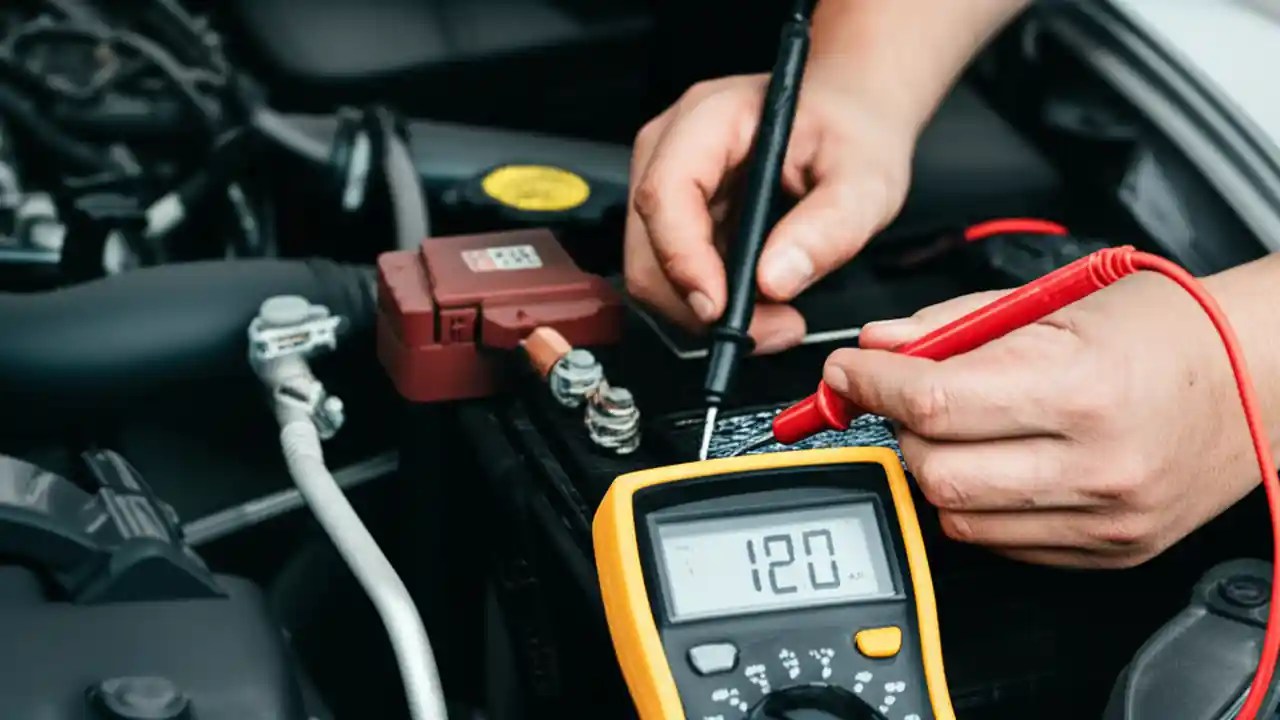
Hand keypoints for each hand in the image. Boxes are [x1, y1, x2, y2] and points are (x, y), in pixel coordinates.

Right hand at [624, 69, 915, 353]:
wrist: (850, 113)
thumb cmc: (853, 130)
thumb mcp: (865, 179)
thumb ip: (828, 227)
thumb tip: (774, 281)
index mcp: (711, 118)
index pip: (666, 192)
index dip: (684, 259)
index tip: (721, 310)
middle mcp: (672, 146)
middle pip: (649, 244)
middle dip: (699, 302)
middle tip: (773, 328)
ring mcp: (667, 180)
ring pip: (654, 269)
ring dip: (706, 311)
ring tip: (777, 319)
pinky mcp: (675, 214)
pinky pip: (672, 273)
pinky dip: (712, 301)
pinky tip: (761, 303)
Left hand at [823, 274, 1257, 567]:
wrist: (1260, 374)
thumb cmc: (1165, 330)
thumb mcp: (1055, 302)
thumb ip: (953, 324)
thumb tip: (879, 344)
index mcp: (1078, 387)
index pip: (932, 402)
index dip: (871, 384)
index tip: (849, 373)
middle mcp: (1095, 463)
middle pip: (935, 470)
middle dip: (900, 430)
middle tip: (905, 398)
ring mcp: (1105, 517)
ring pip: (959, 517)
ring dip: (935, 471)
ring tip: (960, 430)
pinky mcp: (1109, 550)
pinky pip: (1002, 544)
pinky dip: (979, 507)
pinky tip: (1000, 466)